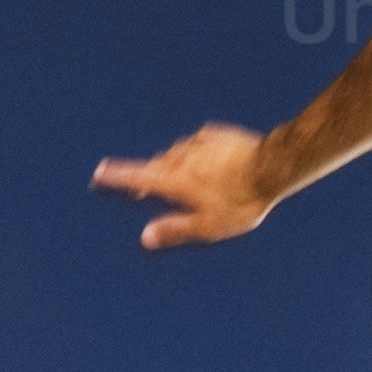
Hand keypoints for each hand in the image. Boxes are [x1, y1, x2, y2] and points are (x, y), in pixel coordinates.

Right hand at [93, 126, 274, 249]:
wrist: (273, 167)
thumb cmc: (241, 201)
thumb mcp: (208, 226)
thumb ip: (175, 229)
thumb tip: (145, 237)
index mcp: (175, 180)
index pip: (138, 178)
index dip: (117, 177)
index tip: (99, 173)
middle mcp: (182, 157)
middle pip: (155, 165)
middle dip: (146, 175)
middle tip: (141, 190)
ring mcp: (199, 143)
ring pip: (175, 153)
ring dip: (171, 164)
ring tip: (178, 178)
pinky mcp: (216, 135)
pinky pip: (197, 143)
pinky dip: (194, 152)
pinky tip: (205, 160)